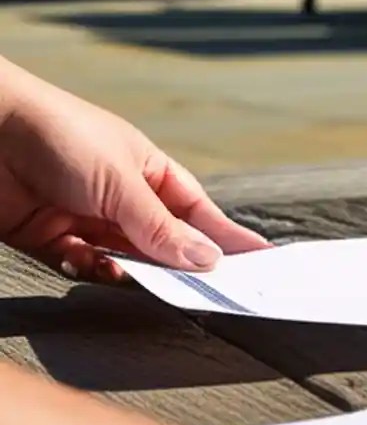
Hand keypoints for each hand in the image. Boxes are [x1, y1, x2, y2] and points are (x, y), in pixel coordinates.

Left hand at [0, 56, 269, 280]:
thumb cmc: (57, 134)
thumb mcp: (121, 184)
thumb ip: (161, 229)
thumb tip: (207, 259)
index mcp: (148, 170)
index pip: (198, 212)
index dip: (227, 236)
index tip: (259, 261)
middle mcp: (120, 196)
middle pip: (164, 241)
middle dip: (183, 263)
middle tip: (211, 290)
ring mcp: (85, 217)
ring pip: (125, 258)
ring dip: (137, 270)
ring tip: (154, 282)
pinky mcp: (49, 236)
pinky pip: (83, 264)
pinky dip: (92, 269)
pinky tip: (95, 265)